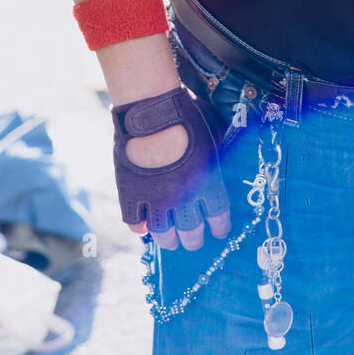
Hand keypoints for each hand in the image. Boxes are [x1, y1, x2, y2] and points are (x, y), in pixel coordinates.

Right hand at [112, 86, 231, 251]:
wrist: (151, 113)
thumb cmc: (188, 117)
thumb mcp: (213, 134)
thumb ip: (216, 151)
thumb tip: (223, 152)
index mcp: (208, 186)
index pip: (218, 218)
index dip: (219, 227)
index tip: (219, 232)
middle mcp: (183, 200)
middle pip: (191, 233)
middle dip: (193, 240)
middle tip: (193, 241)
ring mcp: (155, 200)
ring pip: (162, 233)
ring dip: (168, 239)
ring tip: (170, 241)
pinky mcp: (130, 195)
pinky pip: (134, 221)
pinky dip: (139, 226)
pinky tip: (142, 227)